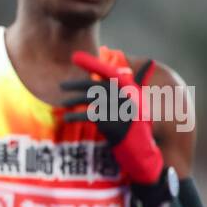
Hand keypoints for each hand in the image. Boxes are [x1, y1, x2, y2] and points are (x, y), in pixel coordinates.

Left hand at [59, 52, 162, 184]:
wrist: (143, 150)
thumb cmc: (139, 125)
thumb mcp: (139, 102)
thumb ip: (138, 82)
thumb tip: (145, 62)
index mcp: (131, 88)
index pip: (108, 72)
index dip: (92, 63)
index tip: (75, 56)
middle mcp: (126, 95)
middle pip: (96, 85)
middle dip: (76, 84)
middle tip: (61, 85)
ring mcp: (119, 109)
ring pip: (91, 99)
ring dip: (74, 100)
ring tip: (62, 103)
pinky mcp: (112, 123)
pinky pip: (90, 115)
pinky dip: (76, 115)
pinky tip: (66, 117)